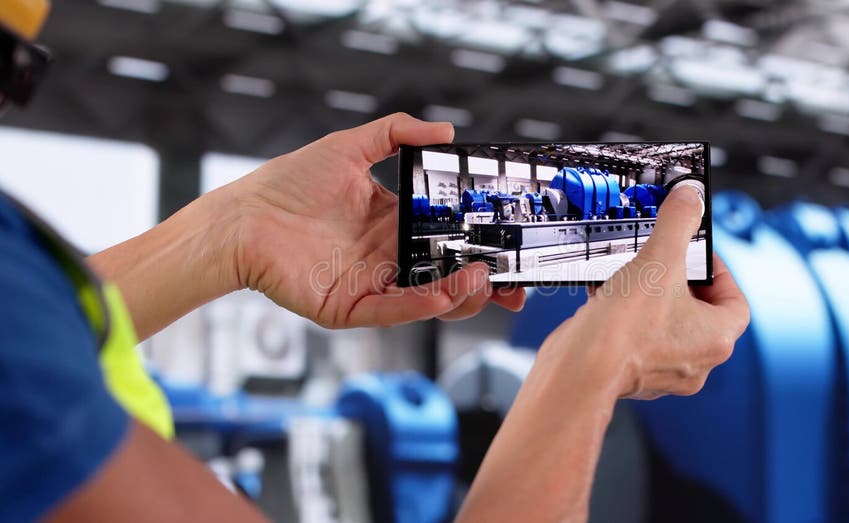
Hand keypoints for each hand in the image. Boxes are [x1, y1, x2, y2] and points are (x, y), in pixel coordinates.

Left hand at [219, 113, 525, 327]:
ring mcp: (371, 284)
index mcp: (391, 223)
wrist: (241, 217)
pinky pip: (394, 309)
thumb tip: (447, 131)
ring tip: (483, 280)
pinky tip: (447, 292)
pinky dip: (423, 305)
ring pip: (427, 298)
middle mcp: (386, 257)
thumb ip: (397, 134)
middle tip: (515, 282)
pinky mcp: (350, 307)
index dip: (478, 243)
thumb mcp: (350, 148)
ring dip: (460, 294)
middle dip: (483, 282)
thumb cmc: (288, 183)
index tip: (509, 243)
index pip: (445, 236)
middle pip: (445, 274)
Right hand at [540, 185, 749, 399]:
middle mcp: (695, 362)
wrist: (580, 368)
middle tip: (665, 263)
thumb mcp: (658, 258)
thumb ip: (678, 222)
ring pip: (666, 326)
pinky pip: (638, 339)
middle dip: (681, 286)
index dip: (721, 275)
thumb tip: (690, 199)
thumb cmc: (625, 328)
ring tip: (633, 276)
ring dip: (652, 301)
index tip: (700, 258)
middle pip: (700, 313)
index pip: (735, 303)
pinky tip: (609, 296)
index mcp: (715, 339)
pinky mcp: (632, 374)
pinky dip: (628, 318)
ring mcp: (663, 372)